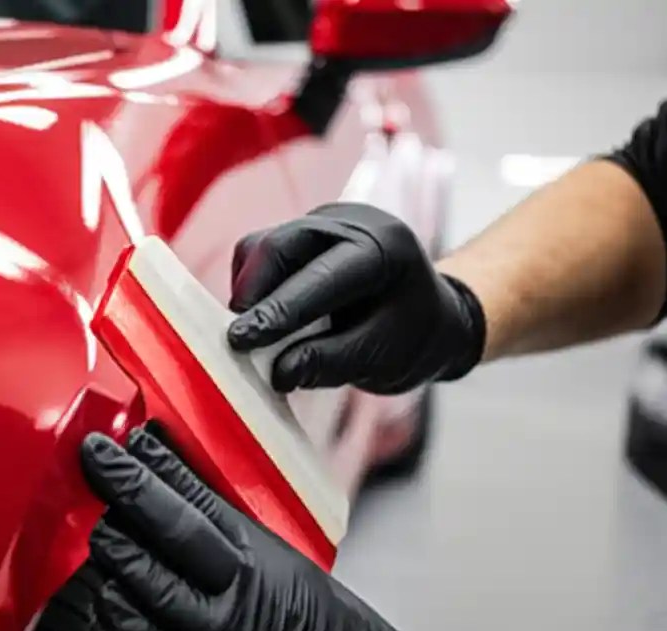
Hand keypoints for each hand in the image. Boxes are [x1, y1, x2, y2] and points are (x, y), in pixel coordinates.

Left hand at [79, 428, 481, 630]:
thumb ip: (243, 544)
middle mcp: (247, 597)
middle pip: (176, 530)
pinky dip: (127, 620)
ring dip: (120, 550)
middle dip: (129, 489)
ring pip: (157, 585)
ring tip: (102, 526)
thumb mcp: (297, 575)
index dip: (162, 465)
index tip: (135, 440)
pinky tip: (110, 596)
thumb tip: (188, 503)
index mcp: (272, 560)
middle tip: (97, 461)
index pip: (206, 498)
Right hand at [227, 203, 485, 394]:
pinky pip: (261, 251)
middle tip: (236, 340)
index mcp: (386, 249)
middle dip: (252, 294)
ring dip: (249, 291)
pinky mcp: (302, 232)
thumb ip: (330, 363)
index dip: (277, 311)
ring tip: (252, 333)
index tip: (241, 341)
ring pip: (263, 245)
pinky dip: (254, 286)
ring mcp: (324, 222)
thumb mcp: (383, 359)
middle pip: (281, 246)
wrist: (430, 315)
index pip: (321, 277)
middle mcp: (353, 223)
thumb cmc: (412, 337)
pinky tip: (264, 316)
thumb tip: (278, 372)